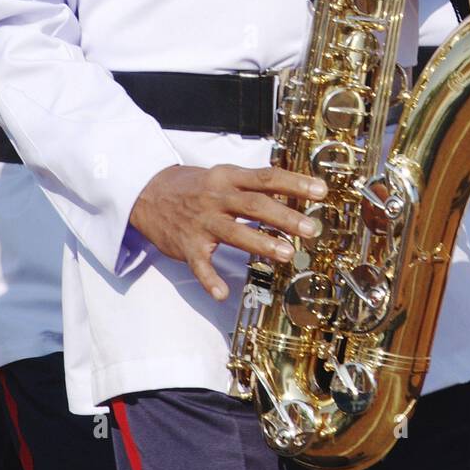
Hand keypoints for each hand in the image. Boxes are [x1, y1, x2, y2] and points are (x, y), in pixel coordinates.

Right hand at [130, 163, 327, 300]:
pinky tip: (223, 293)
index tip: (321, 192)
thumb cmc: (196, 186)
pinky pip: (200, 265)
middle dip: (285, 216)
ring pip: (233, 232)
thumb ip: (254, 184)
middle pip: (254, 205)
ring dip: (260, 243)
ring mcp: (200, 222)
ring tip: (287, 254)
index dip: (295, 183)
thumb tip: (295, 191)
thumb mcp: (224, 175)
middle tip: (311, 229)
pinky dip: (210, 279)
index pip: (266, 177)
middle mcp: (216, 197)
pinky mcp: (186, 246)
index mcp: (228, 177)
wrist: (147, 193)